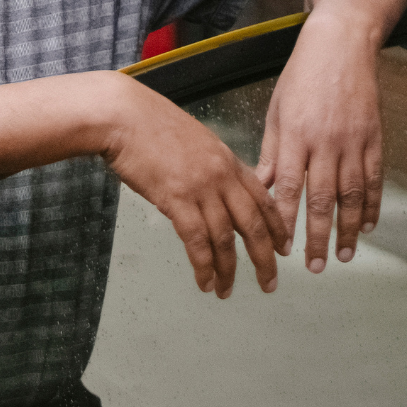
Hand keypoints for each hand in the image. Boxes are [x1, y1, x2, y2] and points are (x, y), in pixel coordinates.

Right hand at [99, 74, 291, 297]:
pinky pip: (197, 241)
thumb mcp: (192, 139)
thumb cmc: (147, 123)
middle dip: (264, 259)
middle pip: (253, 225)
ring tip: (226, 290)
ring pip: (226, 238)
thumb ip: (207, 164)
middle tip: (269, 282)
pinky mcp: (176, 199)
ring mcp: (201, 188)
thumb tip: (209, 187)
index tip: (283, 248)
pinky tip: (204, 280)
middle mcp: (221, 176)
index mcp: (227, 160)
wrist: (123, 115)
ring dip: (228, 270)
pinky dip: (203, 265)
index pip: (262, 199)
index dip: (276, 227)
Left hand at [256, 14, 386, 273]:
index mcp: (295, 136)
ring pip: (352, 195)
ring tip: (344, 255)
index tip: (280, 246)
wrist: (342, 45)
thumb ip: (271, 152)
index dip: (285, 220)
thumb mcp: (276, 111)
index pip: (287, 187)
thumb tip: (260, 187)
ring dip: (349, 229)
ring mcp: (354, 141)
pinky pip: (374, 179)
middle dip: (318, 236)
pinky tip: (368, 226)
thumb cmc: (301, 76)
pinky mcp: (375, 137)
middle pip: (322, 199)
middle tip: (315, 266)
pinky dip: (372, 205)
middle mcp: (325, 142)